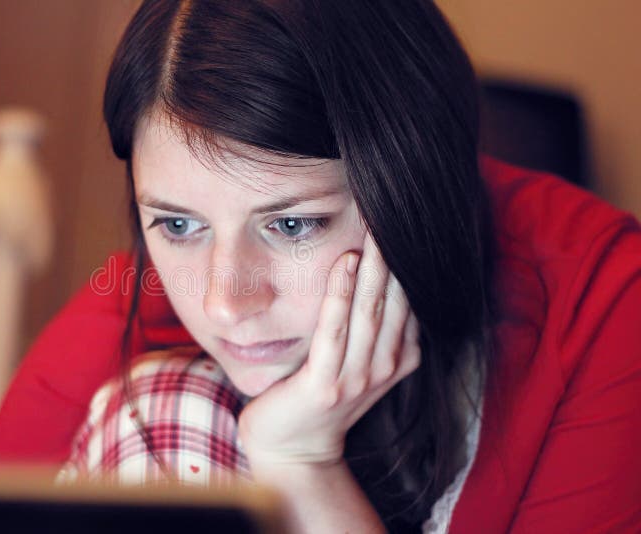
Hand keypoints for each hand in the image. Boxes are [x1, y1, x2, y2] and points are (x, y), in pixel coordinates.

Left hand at [237, 233, 420, 468]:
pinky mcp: (325, 385)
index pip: (407, 299)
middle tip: (392, 209)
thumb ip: (373, 327)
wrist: (292, 450)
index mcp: (398, 358)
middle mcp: (384, 367)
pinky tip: (345, 261)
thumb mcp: (357, 361)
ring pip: (369, 310)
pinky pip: (334, 330)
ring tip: (375, 226)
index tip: (401, 219)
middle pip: (393, 299)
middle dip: (393, 254)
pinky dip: (340, 293)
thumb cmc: (318, 396)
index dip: (405, 259)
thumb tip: (376, 272)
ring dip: (373, 266)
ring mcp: (357, 379)